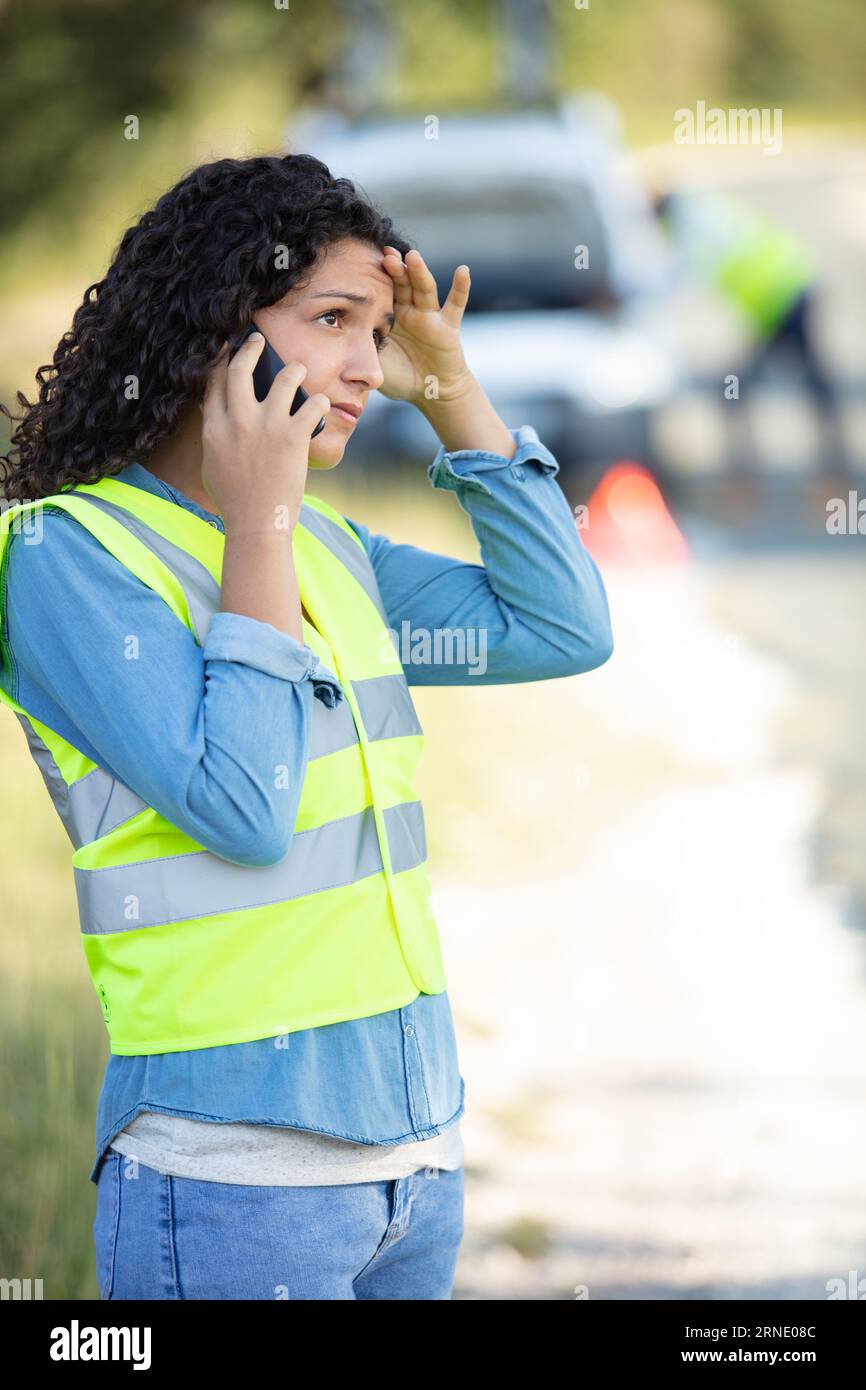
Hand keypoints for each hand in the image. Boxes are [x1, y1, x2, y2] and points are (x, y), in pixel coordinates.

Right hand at [200, 334, 329, 532]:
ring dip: (294, 369)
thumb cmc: (234, 501)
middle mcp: (238, 420)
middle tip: (257, 339)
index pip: (214, 381)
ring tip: (299, 369)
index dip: (221, 360)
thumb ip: (215, 436)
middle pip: (241, 368)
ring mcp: (267, 426)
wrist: (256, 524)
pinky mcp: (293, 437)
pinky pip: (313, 405)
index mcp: (214, 427)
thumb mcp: (212, 464)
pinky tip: (323, 405)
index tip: (227, 348)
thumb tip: (216, 416)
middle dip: (250, 347)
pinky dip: (321, 403)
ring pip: (284, 377)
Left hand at [378, 247, 473, 405]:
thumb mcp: (377, 361)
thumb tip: (345, 334)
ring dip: (420, 272)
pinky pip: (456, 304)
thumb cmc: (400, 376)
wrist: (430, 391)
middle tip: (386, 253)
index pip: (383, 291)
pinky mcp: (448, 326)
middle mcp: (410, 310)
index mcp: (390, 315)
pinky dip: (461, 288)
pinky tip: (463, 270)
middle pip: (403, 284)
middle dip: (396, 269)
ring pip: (425, 290)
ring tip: (413, 256)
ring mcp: (430, 316)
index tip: (364, 261)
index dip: (376, 277)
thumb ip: (365, 346)